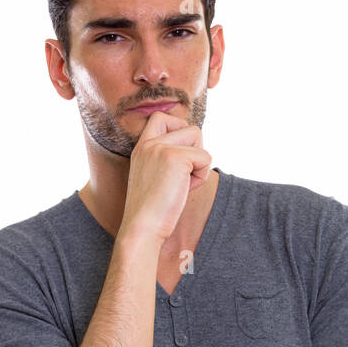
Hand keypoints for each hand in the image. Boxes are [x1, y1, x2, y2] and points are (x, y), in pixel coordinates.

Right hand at [119, 111, 212, 243]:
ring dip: (199, 162)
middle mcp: (149, 143)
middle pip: (187, 126)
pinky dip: (201, 177)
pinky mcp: (175, 158)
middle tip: (184, 173)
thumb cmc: (152, 213)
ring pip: (197, 136)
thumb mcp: (155, 178)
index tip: (179, 159)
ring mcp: (161, 148)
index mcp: (141, 148)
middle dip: (195, 148)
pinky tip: (185, 190)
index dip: (178, 131)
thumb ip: (168, 160)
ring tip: (183, 183)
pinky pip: (205, 158)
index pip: (161, 118)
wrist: (142, 229)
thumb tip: (195, 153)